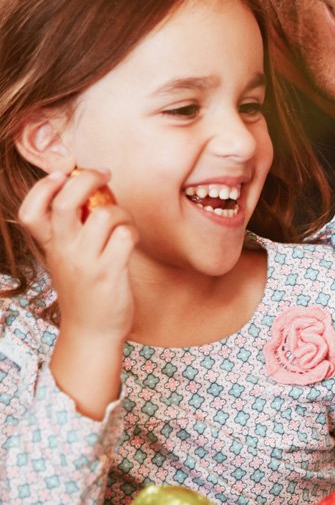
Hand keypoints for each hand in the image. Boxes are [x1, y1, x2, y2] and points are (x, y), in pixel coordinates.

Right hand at [19, 169, 135, 340]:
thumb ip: (71, 227)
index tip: (63, 173)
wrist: (92, 331)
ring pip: (105, 214)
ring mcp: (85, 261)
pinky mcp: (109, 272)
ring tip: (123, 225)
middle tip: (104, 175)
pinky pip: (126, 234)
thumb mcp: (67, 257)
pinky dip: (134, 231)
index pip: (30, 210)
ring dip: (122, 212)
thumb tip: (91, 185)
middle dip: (87, 178)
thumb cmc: (85, 287)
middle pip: (65, 201)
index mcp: (50, 245)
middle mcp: (63, 250)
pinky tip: (131, 241)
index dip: (43, 186)